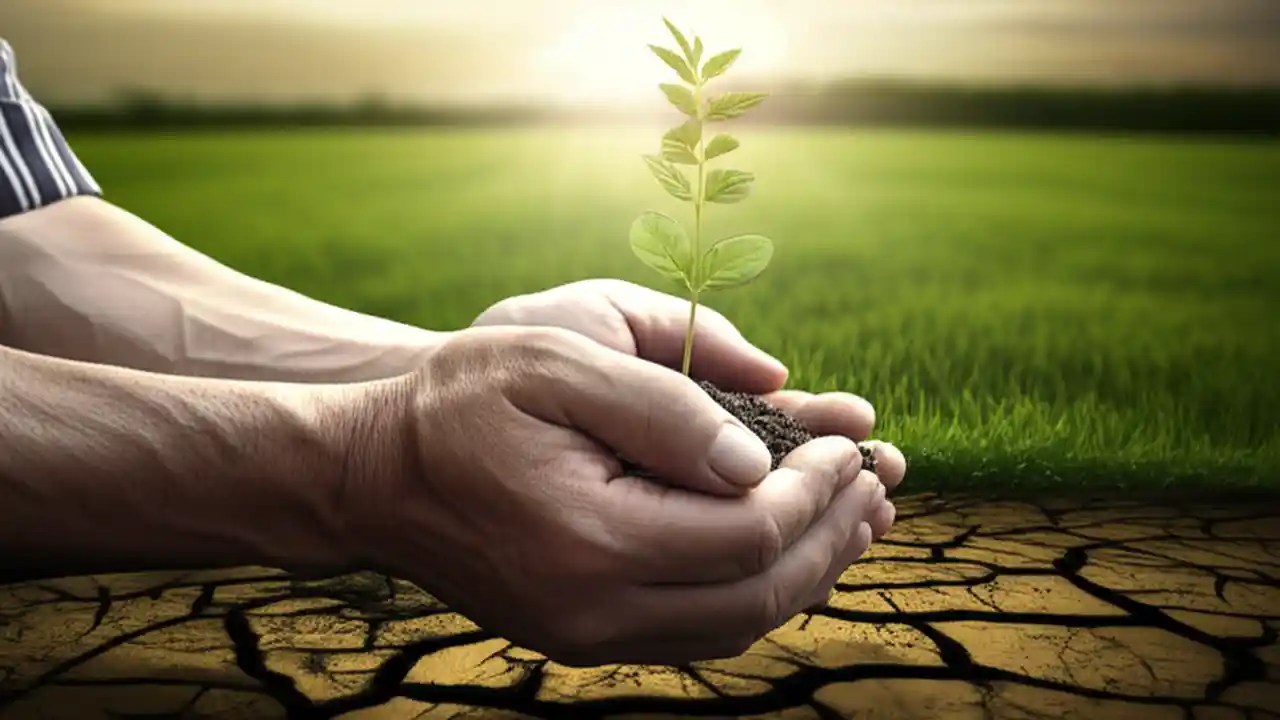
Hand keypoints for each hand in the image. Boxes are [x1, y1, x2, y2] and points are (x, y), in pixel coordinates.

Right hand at [333, 325, 888, 665]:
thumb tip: (758, 463)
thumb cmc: (461, 402)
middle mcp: (594, 610)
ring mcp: (585, 634)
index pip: (749, 532)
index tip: (854, 442)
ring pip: (733, 625)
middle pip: (757, 594)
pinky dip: (753, 591)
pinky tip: (783, 552)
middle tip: (882, 483)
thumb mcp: (557, 360)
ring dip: (805, 572)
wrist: (374, 473)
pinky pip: (695, 630)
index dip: (818, 490)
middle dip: (832, 536)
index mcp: (593, 539)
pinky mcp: (580, 635)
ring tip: (856, 521)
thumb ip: (664, 406)